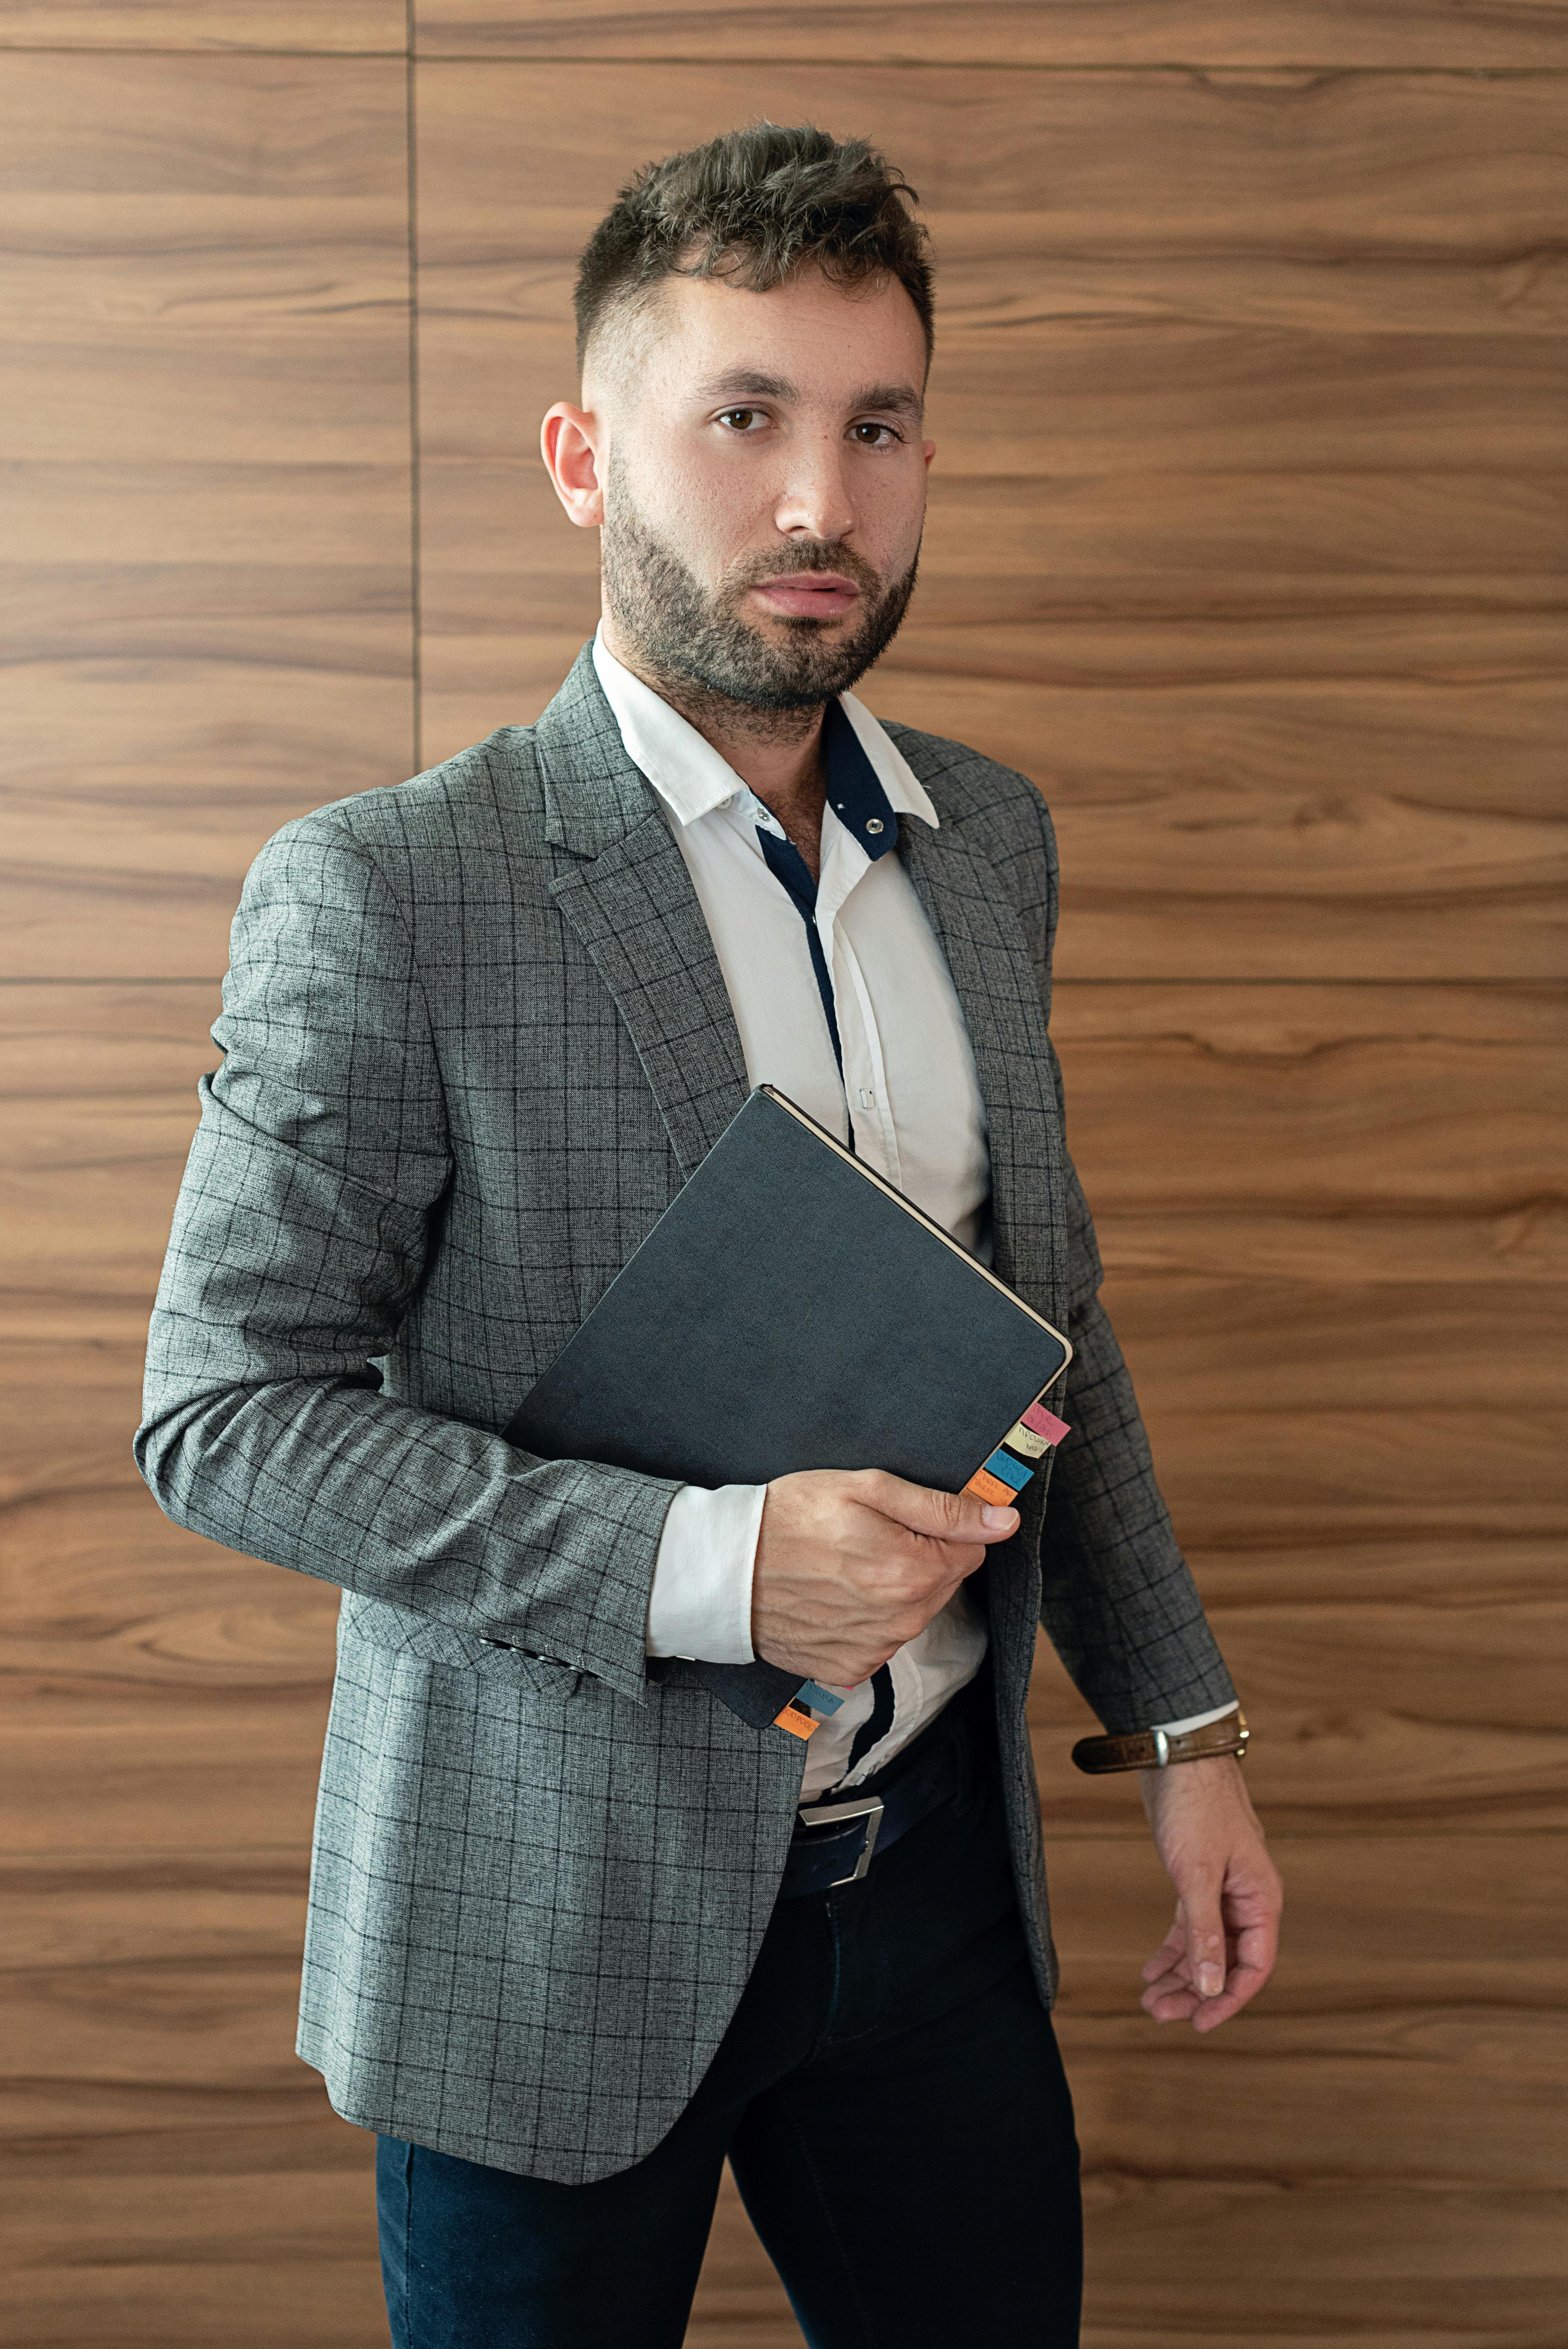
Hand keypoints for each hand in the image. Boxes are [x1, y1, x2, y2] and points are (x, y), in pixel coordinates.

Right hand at [751, 1468, 1018, 1686]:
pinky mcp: (849, 1669)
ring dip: (892, 1588)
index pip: (970, 1549)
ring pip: (913, 1612)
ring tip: (843, 1564)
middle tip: (865, 1535)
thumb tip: (1003, 1521)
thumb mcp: (867, 1488)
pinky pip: (880, 1639)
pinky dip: (865, 1618)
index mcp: (914, 1572)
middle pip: (942, 1582)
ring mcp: (875, 1650)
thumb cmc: (790, 1516)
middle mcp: (902, 1621)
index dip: (941, 1527)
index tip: (903, 1517)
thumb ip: (943, 1507)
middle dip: (918, 1557)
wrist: (723, 1569)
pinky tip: (832, 1595)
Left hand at [1138, 1753, 1281, 2033]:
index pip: (1254, 1966)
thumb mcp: (1197, 1873)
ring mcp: (1222, 1888)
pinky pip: (1190, 1925)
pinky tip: (1151, 1968)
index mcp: (1261, 1898)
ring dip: (1181, 1974)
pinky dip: (1173, 1948)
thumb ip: (1204, 1932)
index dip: (1228, 1999)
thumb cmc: (1195, 1804)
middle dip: (1196, 1991)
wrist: (1176, 1752)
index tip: (1199, 2024)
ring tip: (1150, 2000)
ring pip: (1206, 1946)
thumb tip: (1210, 1986)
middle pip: (1228, 1961)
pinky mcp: (1198, 1876)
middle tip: (1159, 2013)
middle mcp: (1247, 1898)